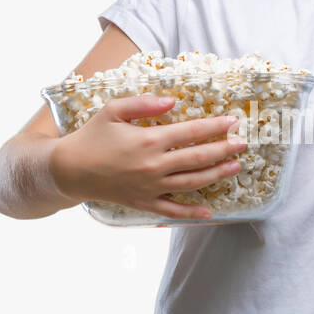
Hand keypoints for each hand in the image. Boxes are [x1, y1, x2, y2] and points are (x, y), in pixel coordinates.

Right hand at [48, 94, 247, 221]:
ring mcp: (150, 187)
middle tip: (243, 144)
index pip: (192, 132)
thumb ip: (144, 103)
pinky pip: (172, 211)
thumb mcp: (114, 110)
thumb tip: (173, 101)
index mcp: (149, 140)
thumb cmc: (92, 136)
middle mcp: (154, 165)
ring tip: (235, 167)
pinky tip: (209, 212)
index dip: (216, 127)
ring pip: (192, 183)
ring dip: (217, 175)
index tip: (233, 122)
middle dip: (224, 150)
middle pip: (198, 158)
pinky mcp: (144, 203)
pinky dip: (191, 213)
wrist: (70, 170)